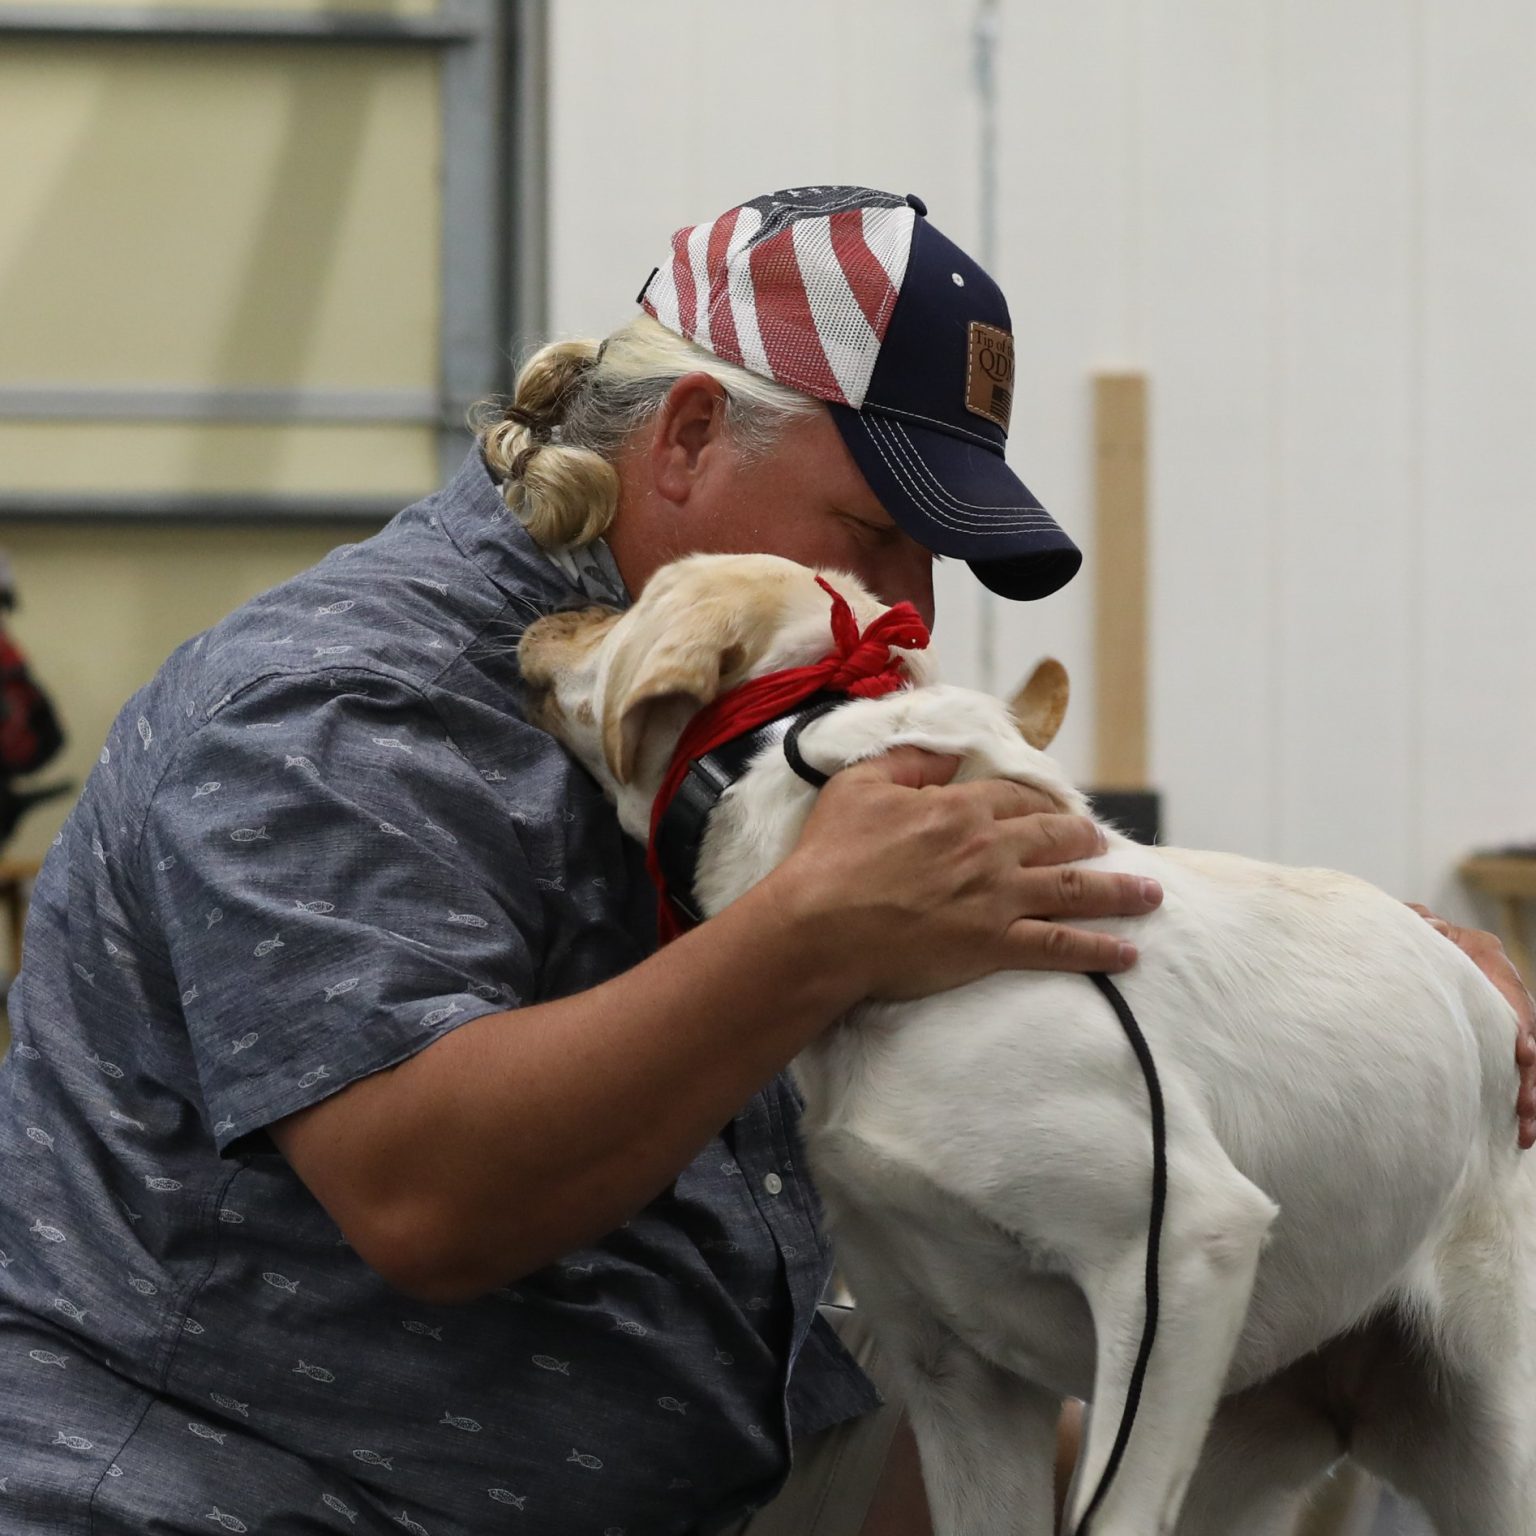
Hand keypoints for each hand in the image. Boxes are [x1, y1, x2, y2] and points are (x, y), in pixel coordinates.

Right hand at [778, 747, 1162, 1001]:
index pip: (1014, 795)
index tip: (1052, 805)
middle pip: (1055, 836)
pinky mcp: (994, 945)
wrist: (821, 926)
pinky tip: (1127, 953)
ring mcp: (998, 899)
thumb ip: (910, 762)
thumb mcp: (861, 785)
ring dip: (1118, 891)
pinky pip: (1061, 947)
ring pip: (1074, 889)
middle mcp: (990, 849)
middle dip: (1086, 838)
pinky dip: (1099, 950)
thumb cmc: (832, 855)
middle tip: (1104, 842)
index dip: (1037, 799)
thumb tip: (947, 755)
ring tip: (1149, 894)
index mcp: (960, 808)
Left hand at [1408, 903, 1535, 1148]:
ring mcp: (1495, 1010)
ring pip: (1523, 1057)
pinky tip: (1514, 1129)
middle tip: (1527, 1111)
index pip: (1513, 994)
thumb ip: (1422, 925)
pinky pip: (1503, 1065)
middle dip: (1530, 1075)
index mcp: (1486, 955)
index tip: (1525, 1054)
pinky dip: (1510, 1093)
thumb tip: (1434, 929)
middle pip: (1527, 1033)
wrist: (1396, 939)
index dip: (1522, 1025)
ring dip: (1526, 1093)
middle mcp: (1500, 983)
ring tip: (1526, 1134)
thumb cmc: (1404, 930)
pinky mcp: (1484, 1032)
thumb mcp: (1410, 922)